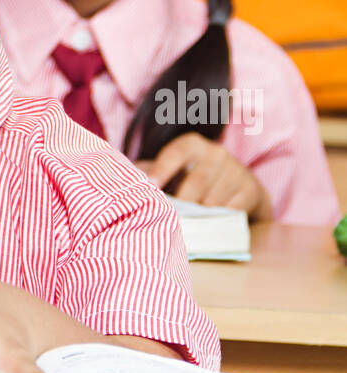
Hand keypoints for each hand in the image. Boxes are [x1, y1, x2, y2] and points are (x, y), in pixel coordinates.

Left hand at [136, 132, 271, 218]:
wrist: (239, 188)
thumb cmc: (194, 179)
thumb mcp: (174, 170)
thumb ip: (150, 172)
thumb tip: (121, 181)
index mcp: (192, 144)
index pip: (175, 153)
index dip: (162, 170)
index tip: (151, 187)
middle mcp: (216, 153)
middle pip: (197, 181)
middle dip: (183, 203)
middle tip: (169, 219)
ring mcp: (236, 170)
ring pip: (214, 200)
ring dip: (200, 217)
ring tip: (187, 228)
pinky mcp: (251, 189)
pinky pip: (232, 210)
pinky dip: (219, 221)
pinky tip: (209, 228)